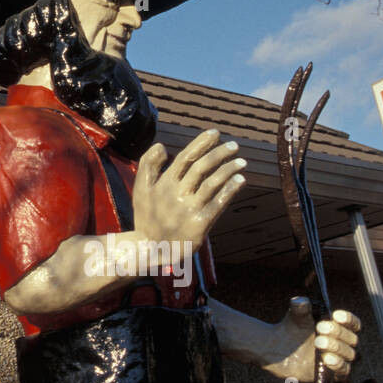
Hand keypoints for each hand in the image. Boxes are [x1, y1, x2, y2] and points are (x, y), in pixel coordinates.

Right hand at [132, 129, 246, 249]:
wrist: (150, 249)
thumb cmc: (147, 216)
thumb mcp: (141, 188)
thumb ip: (148, 164)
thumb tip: (162, 145)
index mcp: (164, 183)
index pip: (185, 158)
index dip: (201, 143)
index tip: (215, 133)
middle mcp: (177, 194)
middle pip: (201, 167)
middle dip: (219, 153)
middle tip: (233, 145)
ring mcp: (189, 209)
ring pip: (212, 183)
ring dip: (228, 169)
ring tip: (241, 161)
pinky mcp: (201, 224)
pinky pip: (219, 203)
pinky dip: (231, 189)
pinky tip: (240, 179)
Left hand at [268, 297, 360, 381]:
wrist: (280, 348)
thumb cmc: (295, 328)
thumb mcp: (296, 316)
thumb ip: (300, 307)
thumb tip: (302, 302)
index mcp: (341, 327)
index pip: (354, 324)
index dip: (348, 319)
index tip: (336, 315)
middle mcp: (345, 343)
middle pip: (352, 339)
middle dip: (338, 332)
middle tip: (320, 327)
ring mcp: (341, 359)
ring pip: (351, 355)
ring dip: (337, 347)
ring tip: (318, 342)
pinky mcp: (334, 373)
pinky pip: (344, 371)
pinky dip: (338, 364)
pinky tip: (327, 359)